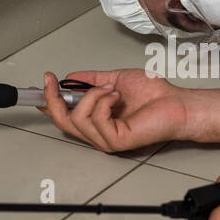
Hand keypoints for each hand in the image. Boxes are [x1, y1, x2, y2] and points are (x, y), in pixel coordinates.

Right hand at [38, 70, 185, 152]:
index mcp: (97, 120)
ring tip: (112, 90)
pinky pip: (95, 119)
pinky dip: (103, 101)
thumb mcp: (114, 79)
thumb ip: (91, 80)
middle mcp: (98, 132)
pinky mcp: (115, 141)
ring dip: (92, 96)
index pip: (64, 116)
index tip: (44, 82)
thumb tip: (71, 78)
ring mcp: (106, 139)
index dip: (49, 101)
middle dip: (53, 99)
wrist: (175, 103)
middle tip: (53, 81)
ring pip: (77, 118)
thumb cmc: (154, 95)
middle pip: (62, 122)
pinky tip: (117, 97)